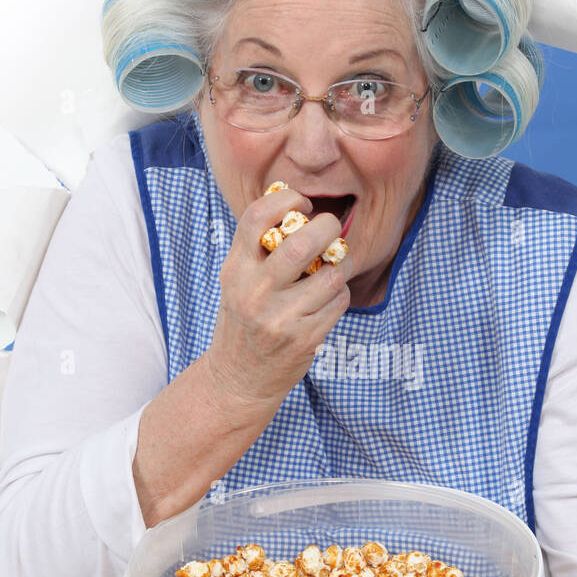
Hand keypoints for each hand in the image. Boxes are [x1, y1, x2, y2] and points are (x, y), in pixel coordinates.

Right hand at [204, 187, 352, 411]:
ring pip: (330, 274)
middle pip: (301, 243)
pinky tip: (328, 298)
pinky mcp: (304, 339)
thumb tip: (293, 199)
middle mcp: (254, 293)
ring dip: (340, 265)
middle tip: (330, 228)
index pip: (257, 218)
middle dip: (326, 227)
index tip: (302, 203)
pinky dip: (340, 293)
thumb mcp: (237, 280)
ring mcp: (280, 318)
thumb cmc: (244, 319)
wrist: (238, 378)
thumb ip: (257, 245)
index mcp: (235, 270)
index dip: (286, 199)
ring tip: (333, 267)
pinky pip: (339, 301)